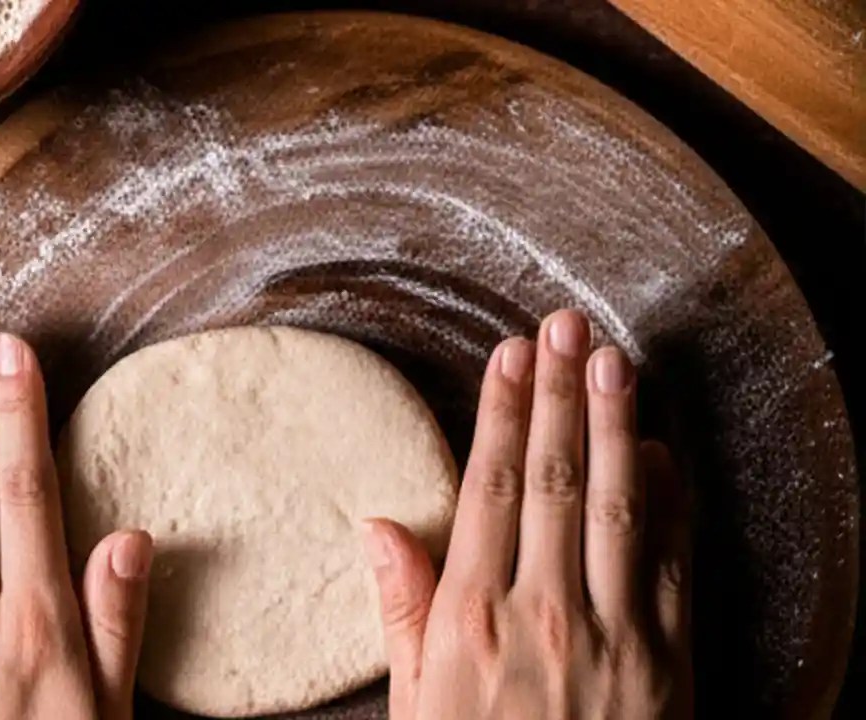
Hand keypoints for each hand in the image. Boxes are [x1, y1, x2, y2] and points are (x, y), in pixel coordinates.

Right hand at [364, 309, 691, 718]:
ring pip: (614, 505)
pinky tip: (661, 451)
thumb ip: (401, 611)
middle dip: (559, 395)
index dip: (502, 415)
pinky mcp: (668, 658)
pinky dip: (668, 500)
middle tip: (564, 328)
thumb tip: (379, 527)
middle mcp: (543, 613)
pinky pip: (669, 561)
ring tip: (613, 360)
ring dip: (616, 425)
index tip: (509, 359)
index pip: (490, 489)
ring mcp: (613, 633)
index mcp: (471, 620)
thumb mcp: (413, 702)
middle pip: (552, 479)